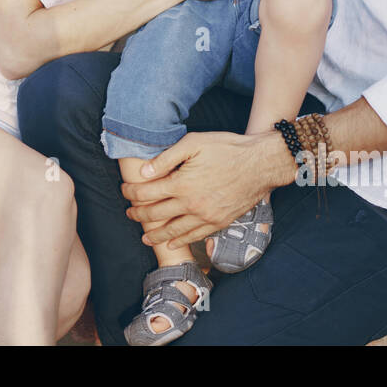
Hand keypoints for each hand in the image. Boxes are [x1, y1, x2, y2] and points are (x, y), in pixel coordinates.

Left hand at [121, 131, 295, 250]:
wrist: (261, 164)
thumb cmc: (227, 148)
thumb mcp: (194, 143)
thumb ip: (166, 158)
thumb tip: (143, 172)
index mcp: (181, 184)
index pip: (146, 193)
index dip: (131, 193)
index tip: (124, 191)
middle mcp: (191, 204)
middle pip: (155, 215)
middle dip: (138, 214)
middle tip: (129, 213)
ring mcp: (206, 216)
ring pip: (173, 231)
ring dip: (155, 235)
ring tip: (144, 236)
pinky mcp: (219, 222)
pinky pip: (195, 237)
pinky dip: (180, 241)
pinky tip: (172, 243)